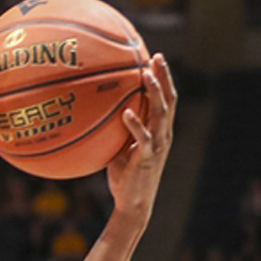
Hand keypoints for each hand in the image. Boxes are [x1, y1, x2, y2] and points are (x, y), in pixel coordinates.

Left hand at [106, 53, 175, 225]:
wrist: (132, 203)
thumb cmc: (124, 175)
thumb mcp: (119, 146)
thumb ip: (115, 128)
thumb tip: (93, 110)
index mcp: (159, 130)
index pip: (165, 98)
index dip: (163, 78)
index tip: (155, 57)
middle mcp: (163, 134)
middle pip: (168, 99)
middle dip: (164, 77)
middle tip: (157, 57)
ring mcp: (158, 145)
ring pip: (160, 114)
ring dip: (154, 93)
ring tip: (146, 76)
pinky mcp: (147, 158)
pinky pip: (143, 138)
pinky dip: (135, 124)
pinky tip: (126, 112)